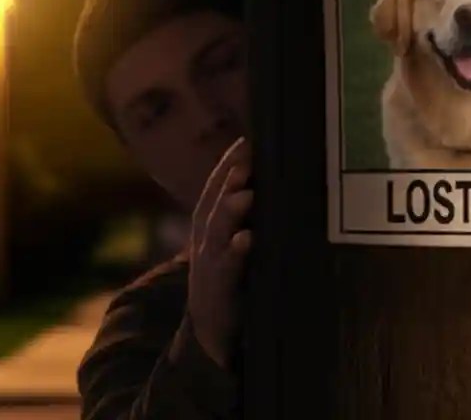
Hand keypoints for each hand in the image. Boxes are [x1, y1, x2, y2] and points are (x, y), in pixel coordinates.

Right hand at [185, 137, 253, 368]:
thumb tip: (265, 183)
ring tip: (245, 193)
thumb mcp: (230, 242)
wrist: (209, 331)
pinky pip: (227, 267)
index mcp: (209, 225)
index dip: (228, 163)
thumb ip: (241, 216)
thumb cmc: (228, 278)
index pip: (216, 187)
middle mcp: (206, 239)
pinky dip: (235, 251)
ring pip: (217, 230)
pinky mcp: (220, 288)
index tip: (245, 140)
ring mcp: (210, 263)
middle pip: (214, 202)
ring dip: (230, 209)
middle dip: (227, 178)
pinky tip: (246, 239)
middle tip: (245, 156)